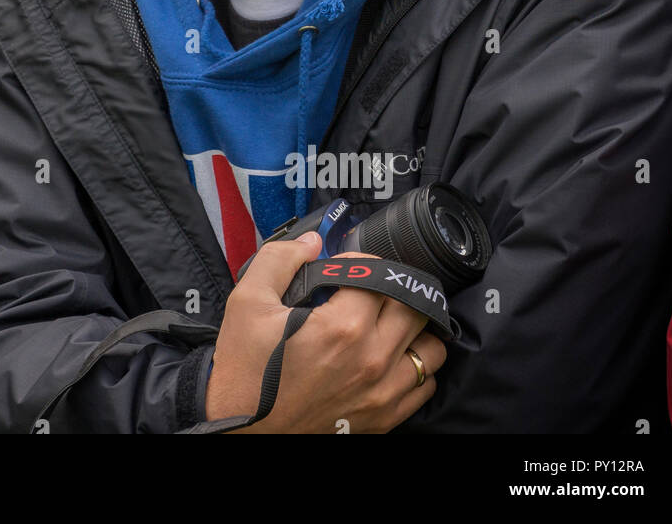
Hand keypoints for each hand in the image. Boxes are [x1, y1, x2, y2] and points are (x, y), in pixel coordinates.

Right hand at [205, 233, 445, 432]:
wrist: (240, 429)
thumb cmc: (244, 368)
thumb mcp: (248, 300)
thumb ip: (281, 259)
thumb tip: (314, 242)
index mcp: (342, 328)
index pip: (380, 276)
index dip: (360, 264)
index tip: (342, 269)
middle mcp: (372, 361)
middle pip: (414, 307)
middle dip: (390, 290)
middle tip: (364, 292)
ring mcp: (382, 393)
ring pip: (431, 347)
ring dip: (412, 329)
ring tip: (382, 324)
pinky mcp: (384, 418)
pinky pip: (425, 384)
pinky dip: (412, 366)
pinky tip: (384, 357)